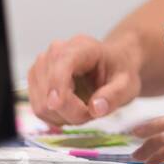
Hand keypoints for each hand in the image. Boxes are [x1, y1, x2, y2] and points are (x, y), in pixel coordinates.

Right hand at [26, 34, 141, 125]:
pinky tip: (72, 109)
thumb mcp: (128, 84)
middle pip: (49, 92)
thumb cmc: (119, 71)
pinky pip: (37, 108)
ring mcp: (42, 66)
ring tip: (84, 108)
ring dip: (63, 116)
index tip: (57, 104)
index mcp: (82, 47)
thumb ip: (114, 96)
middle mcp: (56, 51)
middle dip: (70, 111)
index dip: (56, 85)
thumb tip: (96, 109)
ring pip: (40, 104)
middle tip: (93, 111)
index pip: (61, 64)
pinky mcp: (36, 80)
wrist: (111, 64)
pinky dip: (55, 116)